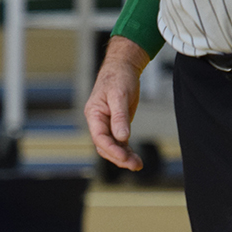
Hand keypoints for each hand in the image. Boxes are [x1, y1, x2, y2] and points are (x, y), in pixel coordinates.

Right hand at [84, 37, 148, 170]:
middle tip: (135, 165)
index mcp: (94, 115)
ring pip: (112, 146)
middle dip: (119, 157)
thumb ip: (119, 117)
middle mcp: (98, 122)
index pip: (100, 138)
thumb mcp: (119, 96)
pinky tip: (135, 158)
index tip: (125, 157)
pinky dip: (126, 150)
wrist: (122, 66)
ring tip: (137, 165)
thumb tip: (122, 137)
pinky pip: (119, 141)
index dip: (112, 149)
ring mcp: (106, 124)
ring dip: (124, 156)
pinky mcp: (116, 124)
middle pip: (105, 146)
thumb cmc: (118, 77)